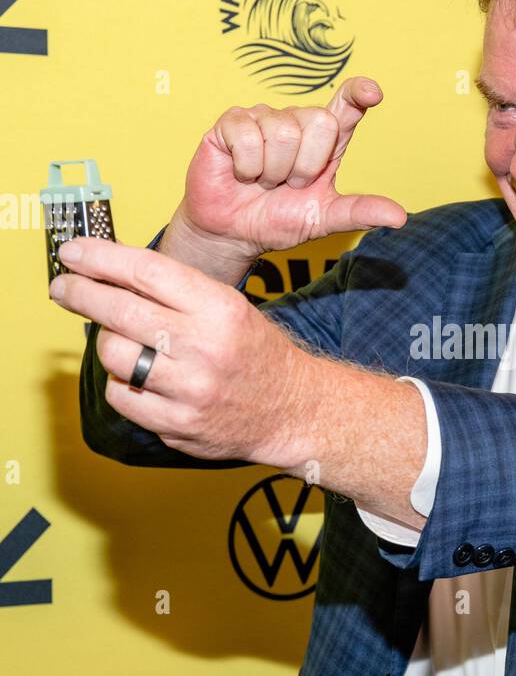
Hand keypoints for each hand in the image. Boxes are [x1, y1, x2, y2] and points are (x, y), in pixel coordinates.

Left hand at [50, 238, 315, 466]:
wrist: (292, 410)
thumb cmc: (255, 352)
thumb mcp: (228, 307)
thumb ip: (174, 291)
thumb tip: (109, 271)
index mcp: (219, 308)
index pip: (146, 272)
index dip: (101, 258)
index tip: (73, 252)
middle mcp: (204, 347)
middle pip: (120, 310)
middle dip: (80, 293)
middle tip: (62, 287)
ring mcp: (189, 389)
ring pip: (114, 354)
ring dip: (108, 343)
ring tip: (122, 340)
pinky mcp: (177, 424)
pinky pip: (121, 396)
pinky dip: (121, 382)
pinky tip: (137, 376)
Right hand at [177, 76, 406, 259]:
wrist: (234, 233)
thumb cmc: (278, 220)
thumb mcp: (323, 218)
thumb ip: (359, 212)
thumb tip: (400, 217)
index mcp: (324, 140)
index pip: (346, 105)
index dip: (358, 93)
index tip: (372, 93)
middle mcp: (296, 121)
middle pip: (319, 122)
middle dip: (305, 166)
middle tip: (288, 183)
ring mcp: (263, 118)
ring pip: (283, 133)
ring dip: (273, 171)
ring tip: (263, 180)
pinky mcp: (231, 122)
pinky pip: (248, 137)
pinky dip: (247, 167)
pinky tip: (242, 173)